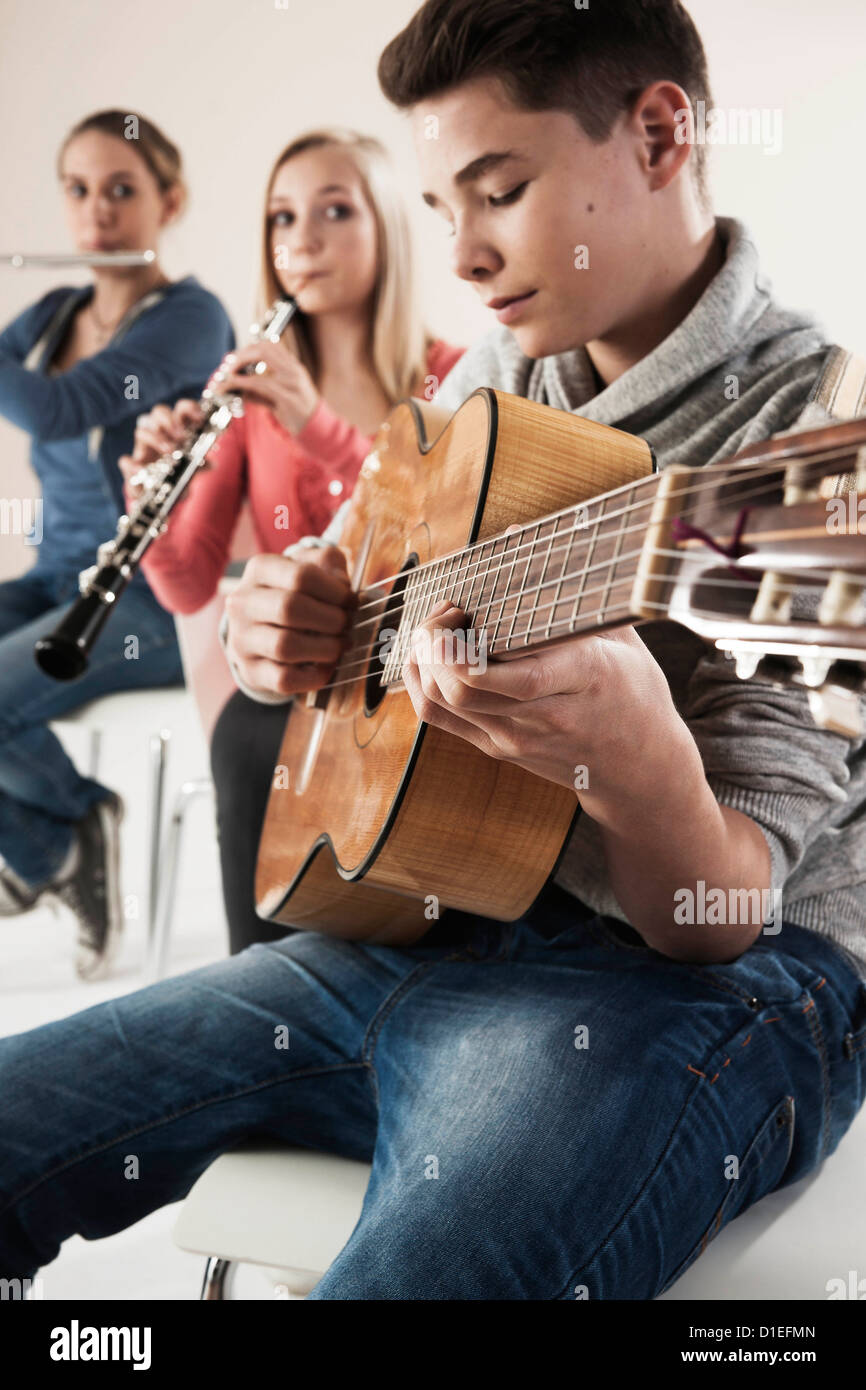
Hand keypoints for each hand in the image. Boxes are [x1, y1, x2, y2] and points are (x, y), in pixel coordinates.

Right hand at [117, 399, 203, 498]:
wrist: (159, 497)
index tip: (200, 418)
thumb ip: (199, 466)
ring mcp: (143, 448)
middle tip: (181, 436)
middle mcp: (158, 433)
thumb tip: (211, 464)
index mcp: (176, 429)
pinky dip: (132, 465)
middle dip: (170, 420)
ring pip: (142, 430)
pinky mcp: (132, 466)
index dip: (190, 408)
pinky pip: (125, 460)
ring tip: (169, 451)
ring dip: (156, 438)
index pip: (180, 409)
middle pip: (159, 411)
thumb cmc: (176, 475)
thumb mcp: (191, 471)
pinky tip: (142, 471)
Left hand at [211, 340, 319, 435]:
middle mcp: (295, 370)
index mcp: (294, 367)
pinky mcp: (289, 397)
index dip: (249, 348)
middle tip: (227, 366)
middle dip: (241, 354)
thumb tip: (237, 389)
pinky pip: (262, 383)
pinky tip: (232, 385)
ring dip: (238, 366)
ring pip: (262, 360)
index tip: (234, 358)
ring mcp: (293, 382)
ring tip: (225, 377)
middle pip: (264, 348)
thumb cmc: (297, 415)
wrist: (317, 431)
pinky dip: (243, 382)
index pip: (270, 345)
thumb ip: (259, 392)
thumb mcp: (277, 400)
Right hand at [225, 546, 354, 698]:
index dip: (335, 591)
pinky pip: (284, 679)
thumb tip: (342, 585)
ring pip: (285, 646)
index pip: (301, 576)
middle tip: (346, 625)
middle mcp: (243, 603)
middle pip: (290, 608)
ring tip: (340, 645)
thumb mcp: (309, 568)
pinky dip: (314, 676)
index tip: (351, 602)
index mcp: (260, 570)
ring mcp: (242, 639)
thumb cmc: (294, 594)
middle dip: (330, 619)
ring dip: (325, 648)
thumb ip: (328, 563)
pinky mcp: (250, 671)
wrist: (260, 629)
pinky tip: (327, 667)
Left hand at [399, 533, 675, 806]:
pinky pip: (440, 717)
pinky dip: (421, 681)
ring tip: (437, 628)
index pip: (519, 676)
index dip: (471, 648)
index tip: (461, 609)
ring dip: (425, 658)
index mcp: (583, 678)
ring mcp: (516, 737)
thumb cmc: (634, 692)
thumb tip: (517, 534)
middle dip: (435, 642)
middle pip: (465, 689)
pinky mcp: (498, 748)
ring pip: (443, 701)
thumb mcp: (620, 637)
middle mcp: (544, 715)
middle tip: (446, 610)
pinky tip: (428, 655)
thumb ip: (570, 589)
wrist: (641, 767)